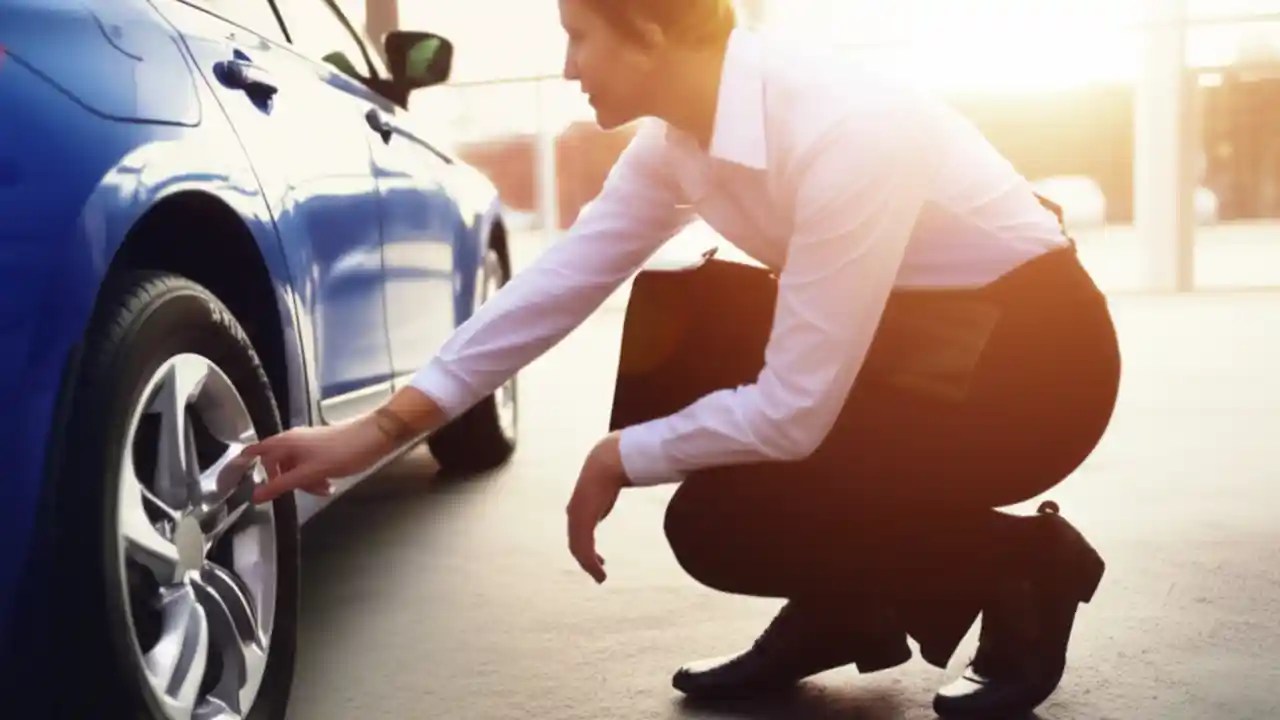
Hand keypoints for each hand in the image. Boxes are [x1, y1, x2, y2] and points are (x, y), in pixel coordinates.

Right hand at [242, 416, 393, 503]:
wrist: (375, 437)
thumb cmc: (343, 452)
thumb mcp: (309, 474)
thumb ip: (281, 485)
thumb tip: (256, 496)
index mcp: (285, 442)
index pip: (257, 451)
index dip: (246, 463)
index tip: (240, 478)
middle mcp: (294, 439)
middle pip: (277, 464)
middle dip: (286, 481)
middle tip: (300, 491)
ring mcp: (308, 443)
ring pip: (295, 467)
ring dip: (304, 481)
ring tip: (323, 489)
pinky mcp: (322, 448)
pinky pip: (309, 466)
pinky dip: (315, 476)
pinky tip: (328, 483)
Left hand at [566, 432, 629, 583]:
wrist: (606, 464)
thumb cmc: (609, 471)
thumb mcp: (608, 483)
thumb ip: (611, 487)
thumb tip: (624, 476)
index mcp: (579, 507)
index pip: (578, 531)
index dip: (585, 546)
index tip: (597, 556)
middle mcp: (574, 515)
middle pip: (576, 544)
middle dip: (585, 560)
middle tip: (598, 572)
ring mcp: (576, 520)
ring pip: (578, 550)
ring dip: (589, 565)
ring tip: (601, 577)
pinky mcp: (582, 524)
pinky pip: (583, 550)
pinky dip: (590, 563)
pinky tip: (600, 569)